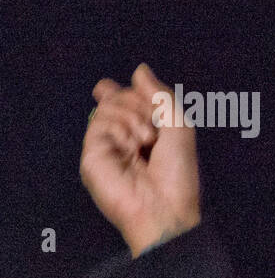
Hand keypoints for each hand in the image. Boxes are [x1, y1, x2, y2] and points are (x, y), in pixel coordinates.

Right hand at [80, 63, 200, 257]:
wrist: (166, 206)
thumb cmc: (178, 173)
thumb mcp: (179, 126)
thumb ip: (160, 95)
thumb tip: (140, 70)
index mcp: (145, 134)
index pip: (127, 103)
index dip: (122, 92)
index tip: (121, 86)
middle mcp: (124, 140)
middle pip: (119, 99)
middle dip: (138, 103)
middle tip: (152, 126)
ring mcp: (107, 148)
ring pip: (108, 107)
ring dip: (132, 116)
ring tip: (147, 139)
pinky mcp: (92, 156)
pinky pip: (99, 124)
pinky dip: (119, 128)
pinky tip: (131, 145)